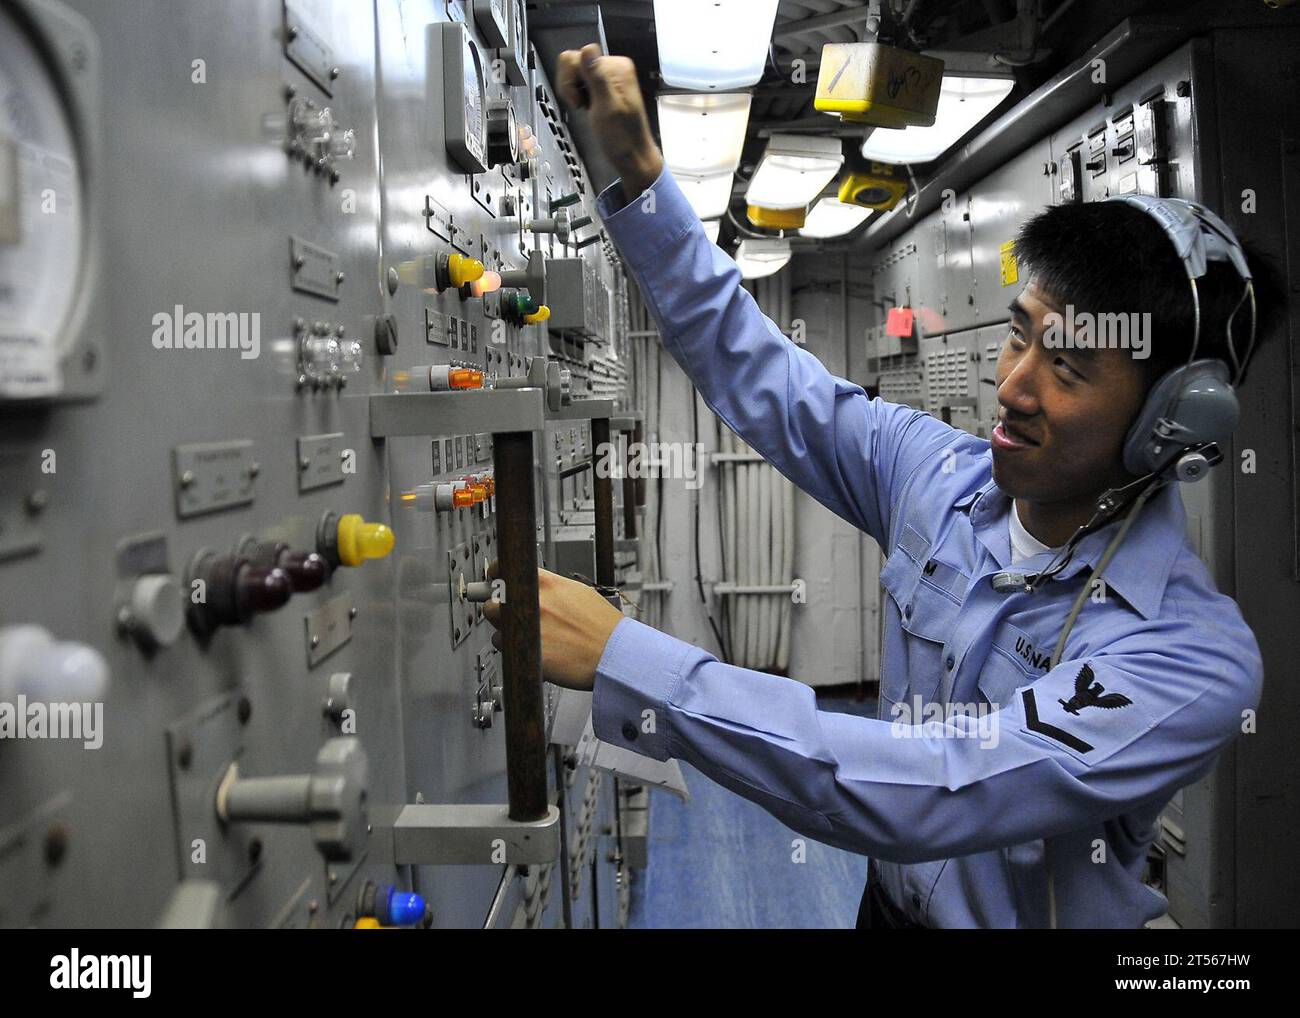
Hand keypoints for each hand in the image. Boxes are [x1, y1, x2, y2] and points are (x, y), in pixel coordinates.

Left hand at [482, 565, 624, 691]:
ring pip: (497, 627)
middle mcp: (535, 603)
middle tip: (509, 614)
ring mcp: (529, 628)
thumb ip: (553, 589)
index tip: (494, 578)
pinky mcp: (527, 652)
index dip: (496, 574)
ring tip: (527, 636)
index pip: (505, 569)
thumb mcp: (580, 593)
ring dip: (506, 631)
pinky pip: (505, 649)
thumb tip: (537, 589)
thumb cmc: (603, 627)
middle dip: (497, 608)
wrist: (615, 654)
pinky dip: (513, 651)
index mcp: (548, 584)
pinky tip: (531, 650)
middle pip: (493, 601)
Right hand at [556, 43, 663, 200]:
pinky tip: (586, 107)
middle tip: (581, 106)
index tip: (579, 101)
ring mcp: (607, 77)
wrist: (631, 157)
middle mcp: (613, 67)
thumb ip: (597, 78)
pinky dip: (578, 95)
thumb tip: (588, 50)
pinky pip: (581, 82)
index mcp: (616, 67)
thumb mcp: (607, 108)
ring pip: (574, 73)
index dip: (570, 80)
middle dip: (570, 85)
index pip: (576, 57)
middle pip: (573, 63)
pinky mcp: (603, 87)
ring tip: (584, 108)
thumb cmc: (622, 139)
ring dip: (573, 91)